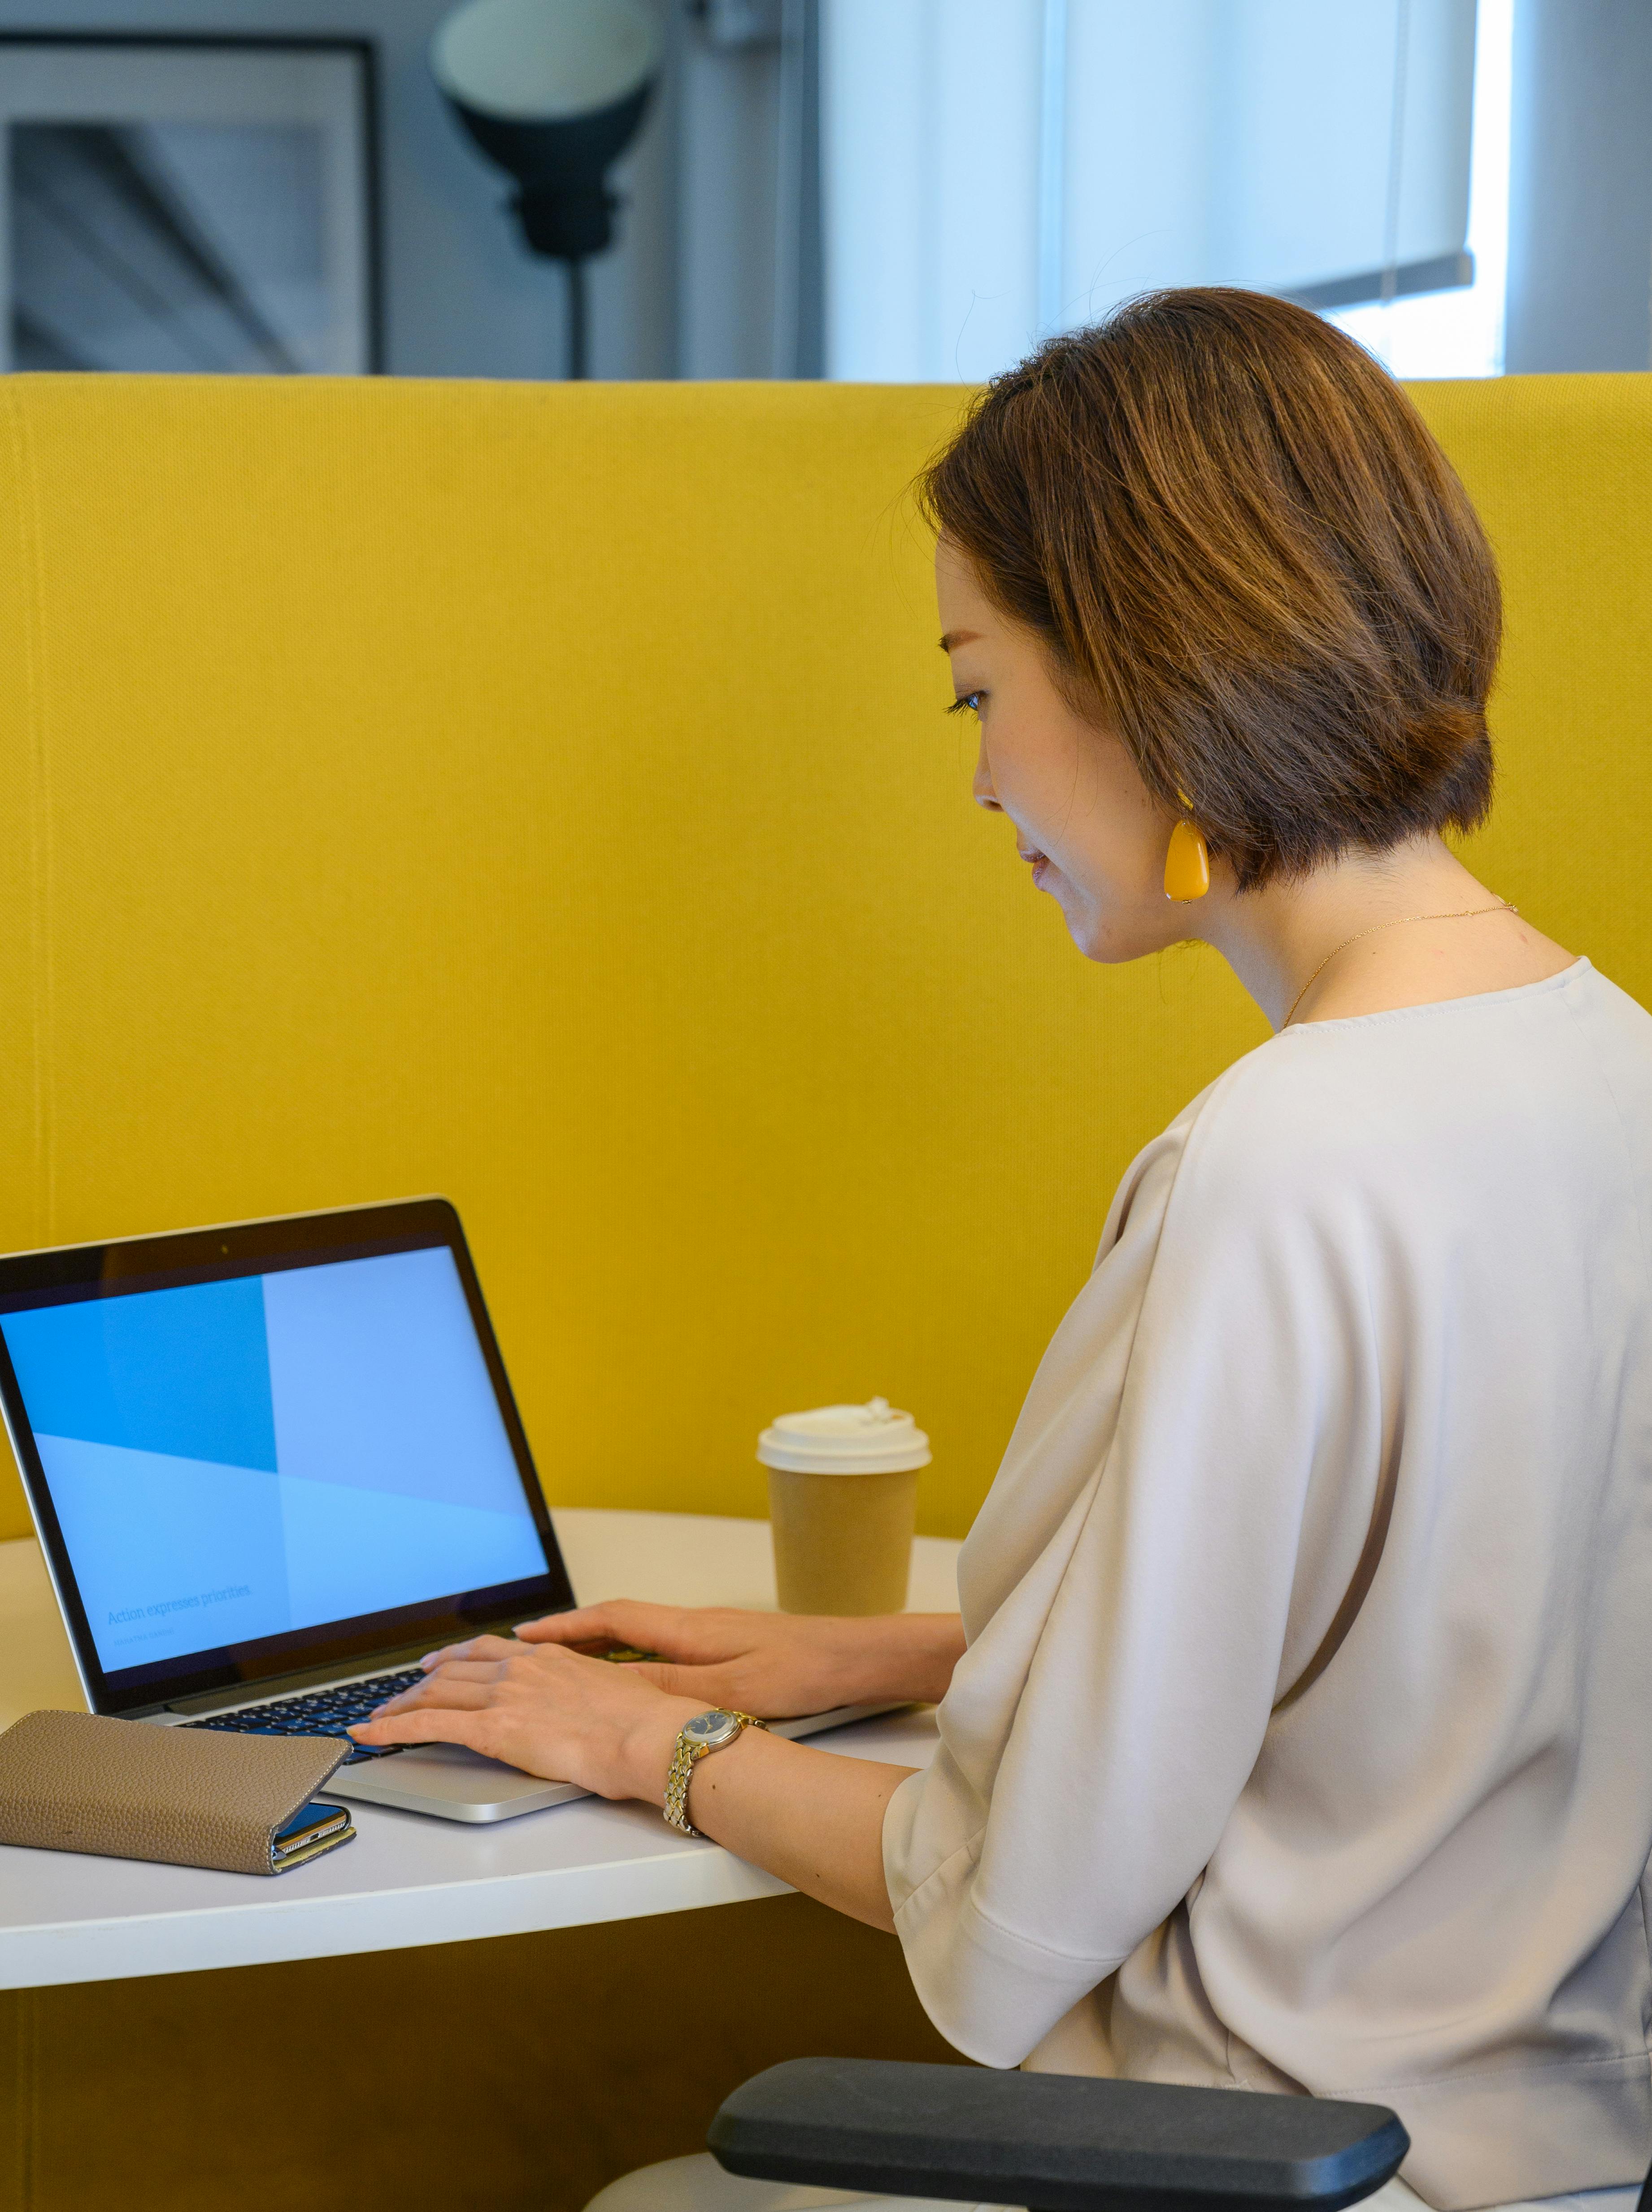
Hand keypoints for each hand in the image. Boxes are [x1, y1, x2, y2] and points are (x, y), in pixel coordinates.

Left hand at [347, 1634, 699, 1800]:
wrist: (649, 1736)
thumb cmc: (645, 1724)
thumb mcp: (614, 1694)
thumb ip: (588, 1696)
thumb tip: (590, 1712)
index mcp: (551, 1657)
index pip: (491, 1651)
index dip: (458, 1657)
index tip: (442, 1663)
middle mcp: (523, 1667)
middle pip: (456, 1668)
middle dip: (423, 1681)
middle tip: (404, 1692)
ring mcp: (506, 1695)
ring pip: (436, 1691)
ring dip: (402, 1703)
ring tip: (380, 1717)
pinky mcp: (493, 1729)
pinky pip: (428, 1723)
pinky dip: (392, 1727)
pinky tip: (370, 1734)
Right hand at [507, 1600, 962, 1715]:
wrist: (857, 1658)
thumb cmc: (801, 1671)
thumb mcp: (727, 1689)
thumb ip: (667, 1687)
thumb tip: (606, 1684)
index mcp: (689, 1629)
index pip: (611, 1618)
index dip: (565, 1626)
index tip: (525, 1635)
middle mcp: (695, 1624)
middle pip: (619, 1621)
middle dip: (572, 1634)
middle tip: (529, 1650)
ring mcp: (713, 1635)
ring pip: (641, 1635)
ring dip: (600, 1645)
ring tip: (565, 1666)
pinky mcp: (731, 1650)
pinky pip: (664, 1648)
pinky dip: (634, 1657)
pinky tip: (632, 1679)